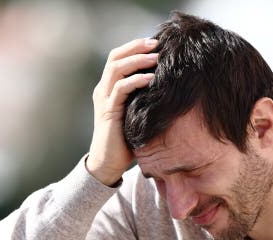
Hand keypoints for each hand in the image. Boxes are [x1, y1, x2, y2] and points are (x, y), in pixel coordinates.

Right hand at [87, 38, 158, 185]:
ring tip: (156, 57)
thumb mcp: (135, 115)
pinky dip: (136, 80)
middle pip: (115, 57)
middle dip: (136, 47)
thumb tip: (170, 90)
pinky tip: (151, 78)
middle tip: (156, 43)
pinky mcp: (108, 111)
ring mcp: (104, 100)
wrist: (108, 163)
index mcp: (107, 88)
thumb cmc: (125, 141)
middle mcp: (102, 90)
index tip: (155, 43)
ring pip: (116, 69)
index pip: (117, 58)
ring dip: (137, 60)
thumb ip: (144, 100)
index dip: (134, 47)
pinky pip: (120, 89)